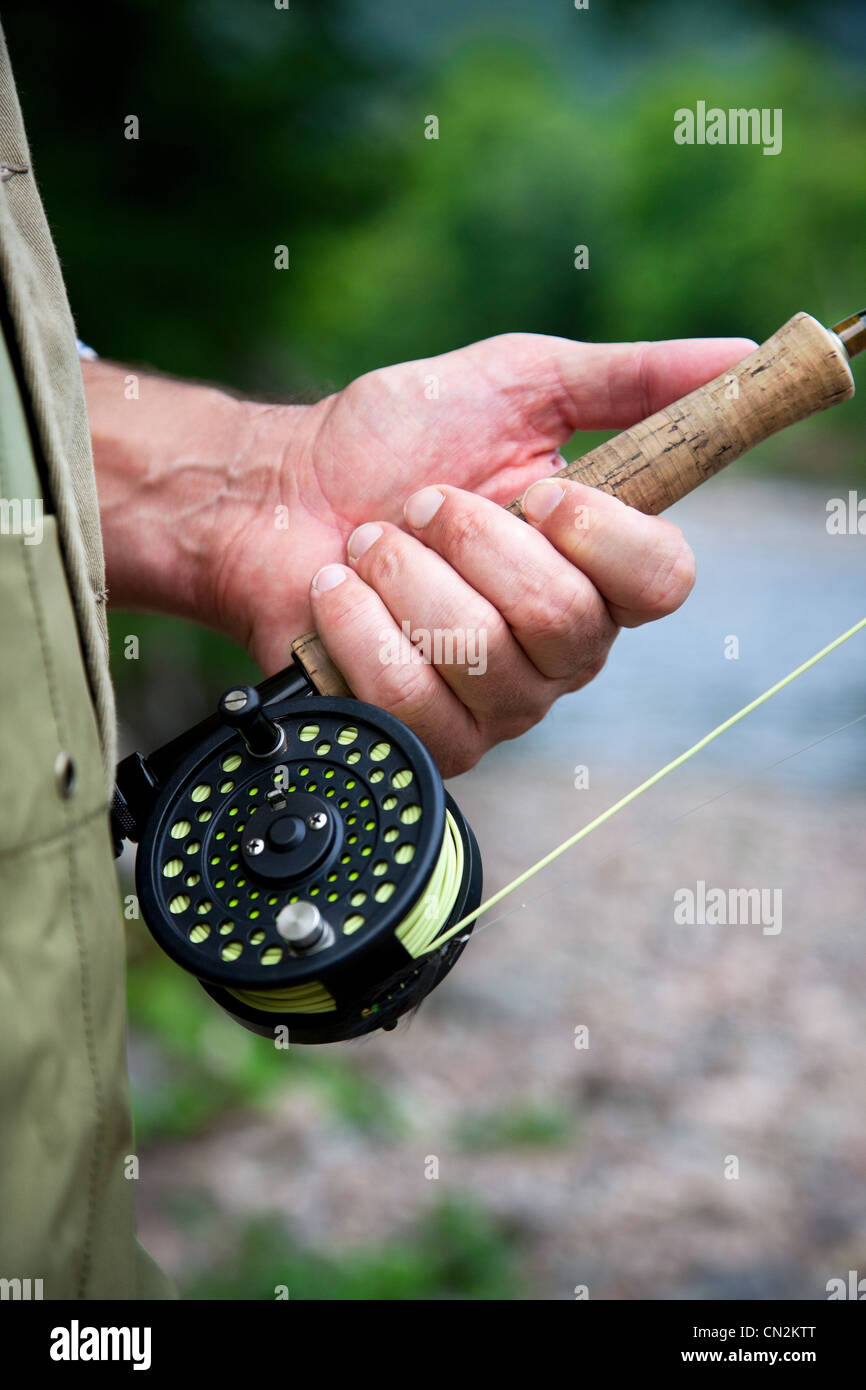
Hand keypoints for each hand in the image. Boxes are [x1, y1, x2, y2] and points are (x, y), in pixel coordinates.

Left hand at [89, 332, 752, 773]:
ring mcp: (494, 706)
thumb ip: (625, 378)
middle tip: (421, 503)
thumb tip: (737, 355)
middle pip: (564, 621)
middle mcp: (559, 649)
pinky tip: (337, 592)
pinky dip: (359, 624)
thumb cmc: (394, 442)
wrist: (277, 495)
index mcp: (596, 569)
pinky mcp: (423, 740)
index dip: (603, 537)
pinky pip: (409, 698)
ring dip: (406, 574)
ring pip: (481, 656)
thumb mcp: (516, 384)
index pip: (664, 582)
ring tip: (371, 542)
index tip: (540, 491)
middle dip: (471, 539)